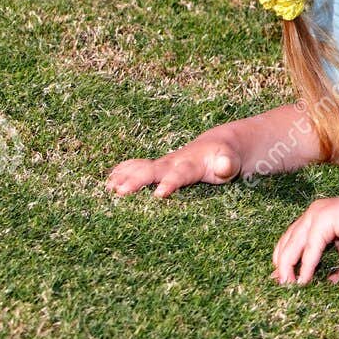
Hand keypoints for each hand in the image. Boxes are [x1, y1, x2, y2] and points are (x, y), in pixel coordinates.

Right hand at [105, 134, 241, 197]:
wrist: (218, 144)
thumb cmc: (225, 157)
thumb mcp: (232, 161)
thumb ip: (228, 164)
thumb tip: (224, 167)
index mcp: (191, 163)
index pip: (179, 174)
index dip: (169, 183)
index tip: (158, 195)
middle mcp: (172, 162)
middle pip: (152, 170)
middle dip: (136, 181)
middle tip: (120, 193)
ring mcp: (163, 164)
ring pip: (140, 168)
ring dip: (124, 177)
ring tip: (107, 189)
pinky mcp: (157, 167)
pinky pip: (136, 167)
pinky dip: (122, 172)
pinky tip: (107, 183)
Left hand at [272, 193, 338, 286]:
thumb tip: (330, 289)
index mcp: (317, 222)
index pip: (291, 242)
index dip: (286, 263)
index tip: (285, 283)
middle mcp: (313, 215)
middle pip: (286, 244)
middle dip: (282, 268)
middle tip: (283, 288)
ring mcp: (316, 215)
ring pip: (292, 245)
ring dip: (288, 269)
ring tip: (289, 287)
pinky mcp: (323, 219)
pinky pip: (310, 247)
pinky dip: (306, 265)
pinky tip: (304, 281)